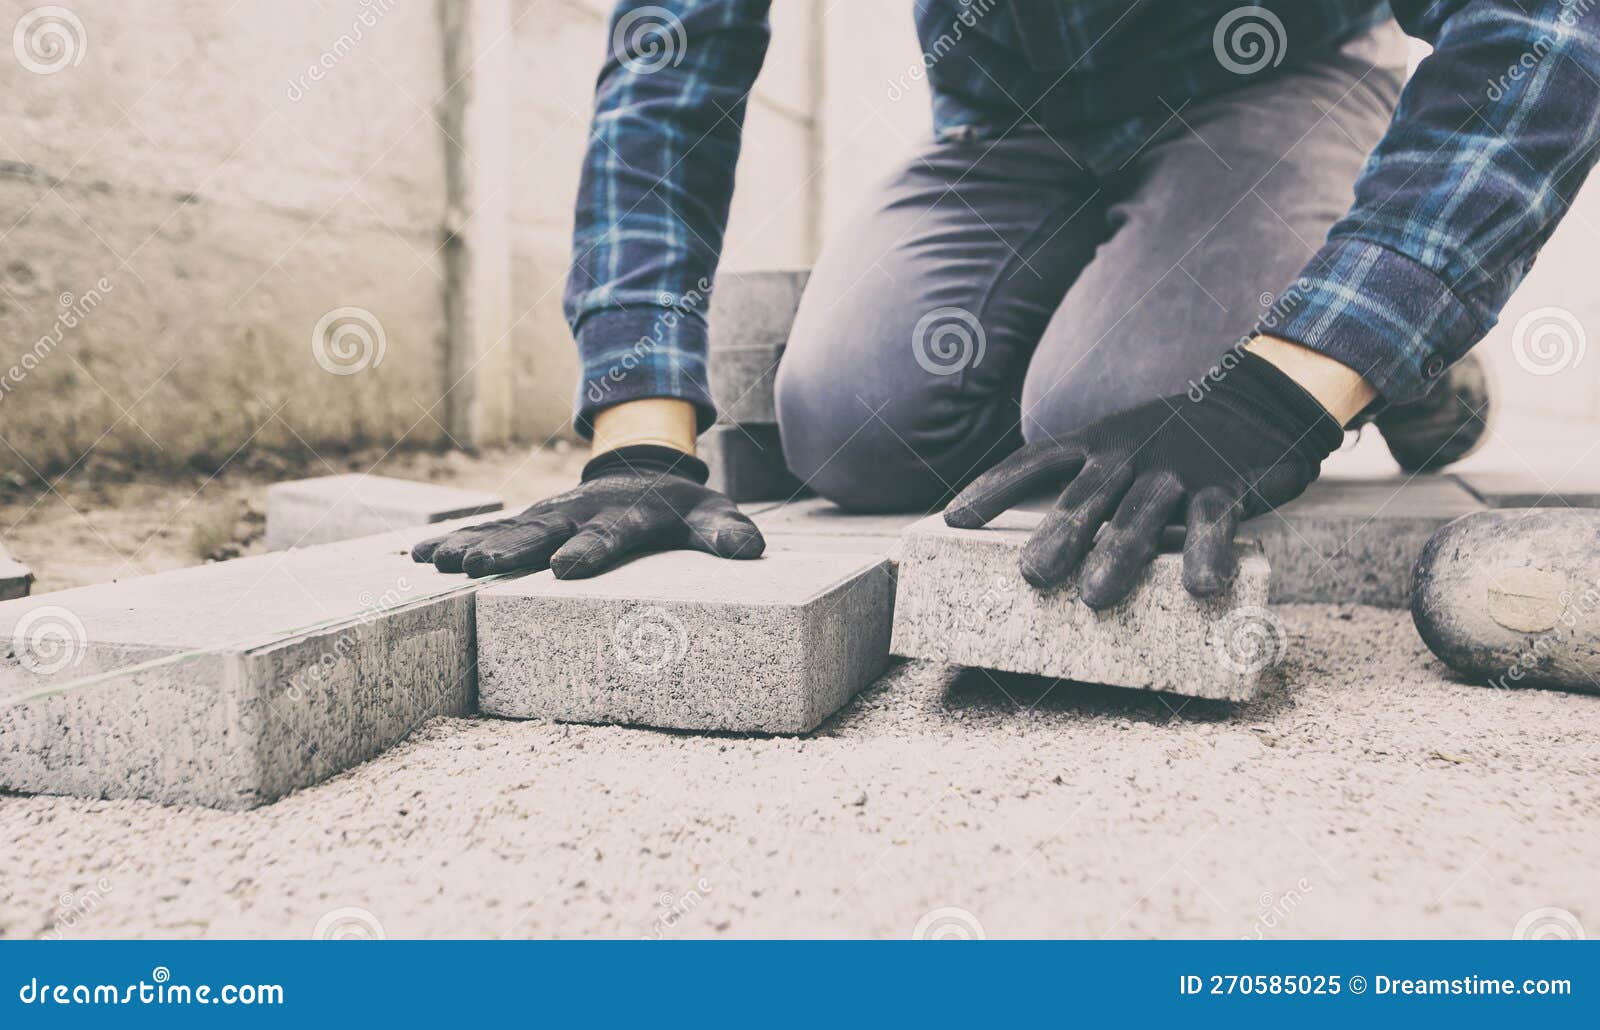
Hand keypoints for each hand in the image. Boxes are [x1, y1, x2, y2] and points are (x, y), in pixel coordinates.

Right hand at [412, 444, 763, 577]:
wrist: (647, 475)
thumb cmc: (683, 512)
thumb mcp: (712, 518)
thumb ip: (729, 533)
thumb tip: (751, 550)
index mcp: (625, 517)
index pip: (608, 536)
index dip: (589, 550)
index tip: (566, 566)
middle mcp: (580, 515)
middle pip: (543, 534)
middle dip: (510, 551)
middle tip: (476, 566)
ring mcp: (550, 518)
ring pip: (507, 532)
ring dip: (471, 547)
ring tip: (437, 563)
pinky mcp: (530, 523)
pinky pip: (488, 533)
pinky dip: (454, 541)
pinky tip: (420, 557)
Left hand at [942, 350, 1344, 608]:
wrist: (1258, 403)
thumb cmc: (1172, 443)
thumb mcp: (1123, 449)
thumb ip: (1088, 488)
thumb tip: (1039, 549)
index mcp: (1096, 442)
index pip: (1035, 461)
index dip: (994, 488)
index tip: (954, 518)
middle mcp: (1129, 451)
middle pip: (1086, 496)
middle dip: (1057, 535)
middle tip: (1032, 576)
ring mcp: (1176, 467)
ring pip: (1141, 515)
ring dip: (1117, 555)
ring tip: (1093, 598)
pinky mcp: (1224, 484)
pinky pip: (1212, 522)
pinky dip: (1206, 554)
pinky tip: (1201, 588)